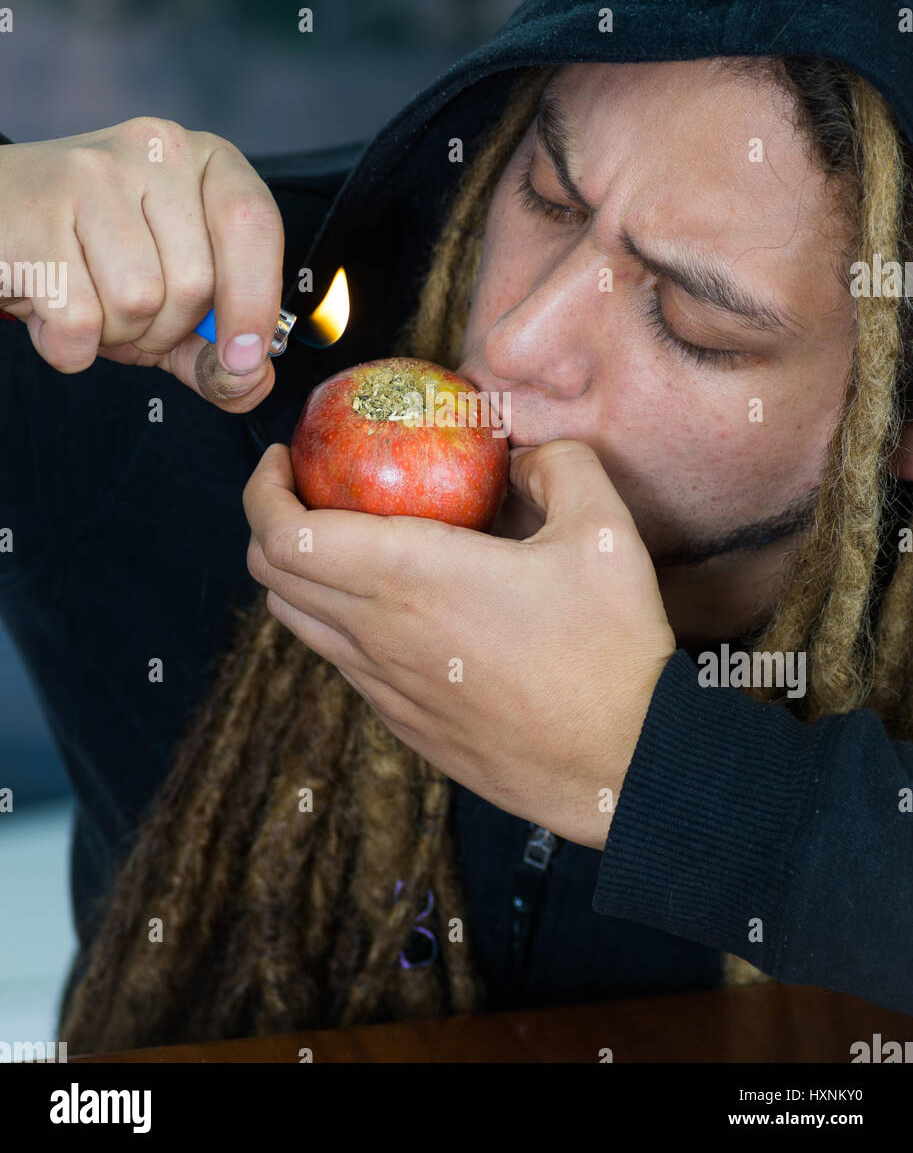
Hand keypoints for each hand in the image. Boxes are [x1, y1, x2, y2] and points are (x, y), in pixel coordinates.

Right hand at [0, 119, 283, 410]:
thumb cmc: (94, 257)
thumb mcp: (168, 298)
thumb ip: (214, 343)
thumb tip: (250, 381)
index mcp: (205, 160)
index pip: (252, 224)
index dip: (255, 302)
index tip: (244, 359)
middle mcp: (154, 150)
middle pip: (194, 282)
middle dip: (164, 332)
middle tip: (126, 315)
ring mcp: (90, 171)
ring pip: (138, 301)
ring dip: (112, 336)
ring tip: (84, 302)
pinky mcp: (35, 211)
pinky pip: (78, 319)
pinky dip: (67, 345)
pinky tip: (49, 311)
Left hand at [243, 437, 676, 849]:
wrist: (621, 765)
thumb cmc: (609, 648)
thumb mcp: (604, 531)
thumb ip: (558, 466)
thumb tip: (519, 456)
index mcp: (408, 577)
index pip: (282, 535)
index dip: (262, 490)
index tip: (285, 458)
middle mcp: (377, 633)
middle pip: (271, 576)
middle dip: (270, 521)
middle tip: (310, 488)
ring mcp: (384, 685)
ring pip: (298, 622)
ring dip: (298, 573)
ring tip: (343, 542)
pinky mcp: (402, 721)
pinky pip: (342, 659)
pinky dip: (338, 618)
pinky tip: (393, 602)